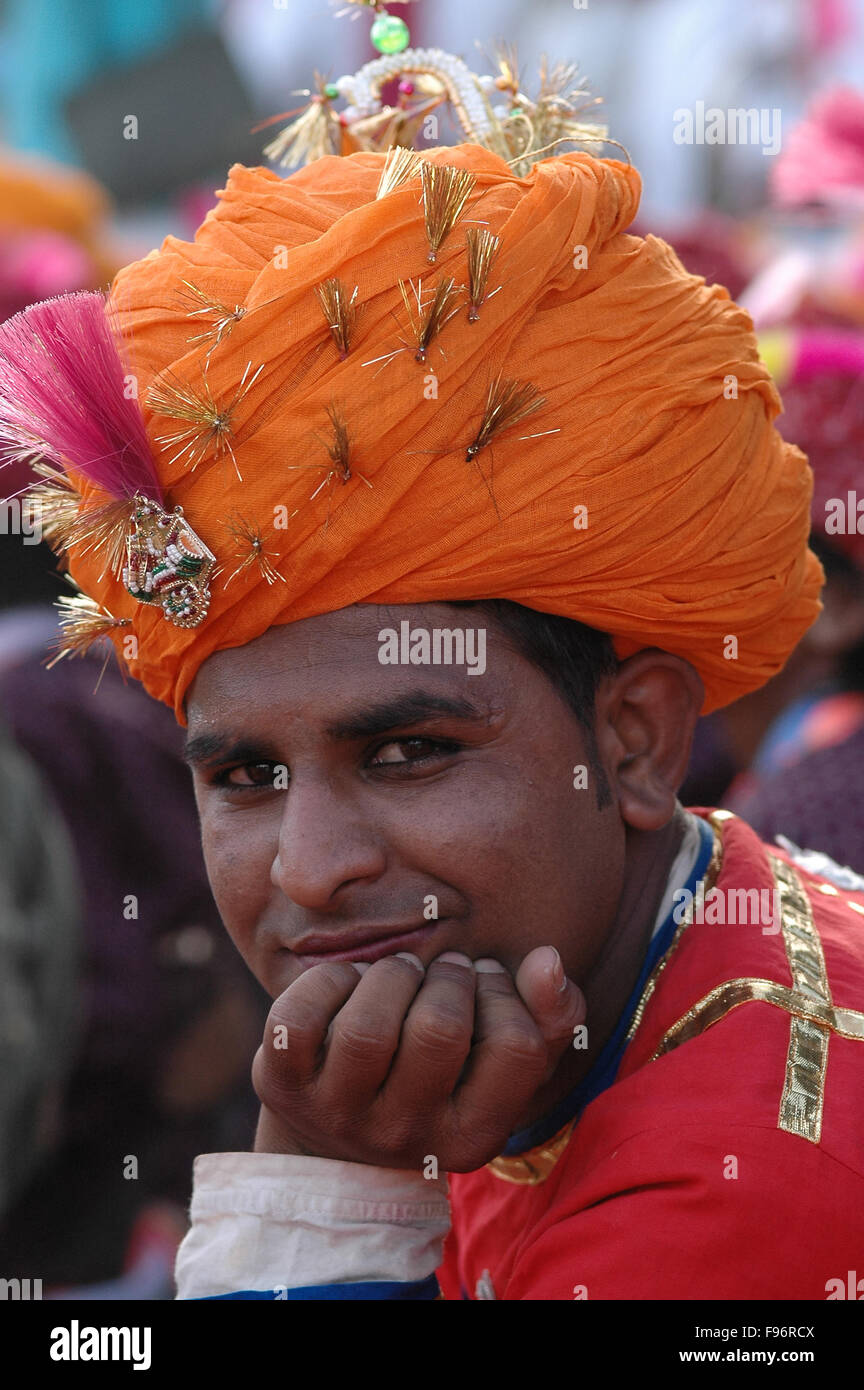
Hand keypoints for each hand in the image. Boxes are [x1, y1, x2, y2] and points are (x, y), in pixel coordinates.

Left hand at [252, 947, 585, 1172]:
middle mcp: (403, 1138)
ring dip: (392, 974)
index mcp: (471, 1138)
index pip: (516, 1048)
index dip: (505, 993)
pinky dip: (328, 979)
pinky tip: (350, 984)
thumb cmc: (439, 1083)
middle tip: (442, 971)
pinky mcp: (281, 1087)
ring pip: (369, 1025)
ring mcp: (337, 1116)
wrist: (335, 1146)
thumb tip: (547, 959)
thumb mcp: (500, 1064)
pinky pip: (300, 1015)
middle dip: (447, 977)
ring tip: (400, 973)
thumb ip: (548, 1015)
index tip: (485, 982)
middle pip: (439, 1028)